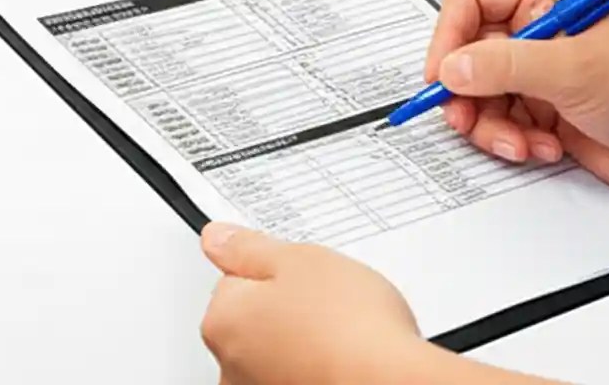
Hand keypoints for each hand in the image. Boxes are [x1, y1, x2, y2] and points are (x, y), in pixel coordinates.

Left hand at [199, 222, 421, 384]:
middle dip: (286, 307)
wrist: (391, 382)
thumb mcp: (299, 260)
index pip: (235, 280)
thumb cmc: (350, 329)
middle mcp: (230, 365)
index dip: (276, 271)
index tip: (303, 275)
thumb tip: (217, 238)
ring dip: (300, 340)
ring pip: (277, 349)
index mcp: (223, 321)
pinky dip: (315, 366)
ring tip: (343, 333)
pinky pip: (297, 372)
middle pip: (253, 318)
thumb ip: (248, 248)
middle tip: (328, 302)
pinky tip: (345, 359)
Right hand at [425, 0, 608, 196]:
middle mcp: (535, 31)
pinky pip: (497, 124)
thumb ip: (506, 65)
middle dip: (466, 92)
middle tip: (465, 117)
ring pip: (476, 95)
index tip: (444, 75)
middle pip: (466, 53)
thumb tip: (453, 67)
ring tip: (520, 141)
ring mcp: (536, 73)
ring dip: (491, 126)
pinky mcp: (538, 111)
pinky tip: (543, 147)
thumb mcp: (574, 70)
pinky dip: (511, 141)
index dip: (450, 35)